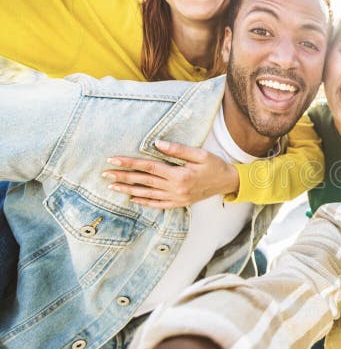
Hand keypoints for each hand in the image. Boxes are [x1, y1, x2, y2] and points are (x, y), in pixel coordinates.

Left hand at [102, 140, 239, 208]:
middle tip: (105, 174)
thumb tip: (156, 144)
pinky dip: (144, 201)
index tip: (113, 160)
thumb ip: (178, 150)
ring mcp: (176, 198)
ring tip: (112, 187)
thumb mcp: (200, 154)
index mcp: (179, 175)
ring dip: (128, 190)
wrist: (227, 183)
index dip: (129, 163)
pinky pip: (157, 204)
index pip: (148, 167)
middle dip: (123, 177)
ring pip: (147, 194)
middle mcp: (175, 189)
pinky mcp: (179, 203)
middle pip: (143, 181)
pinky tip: (132, 198)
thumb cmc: (214, 166)